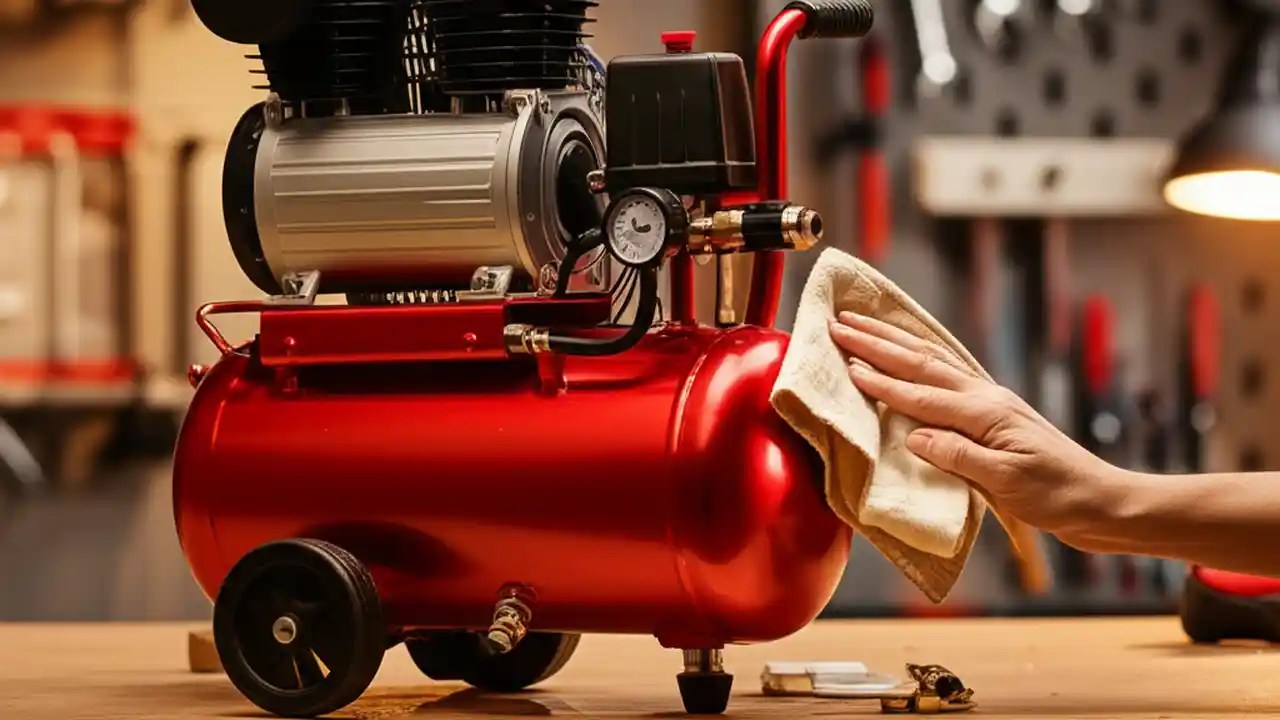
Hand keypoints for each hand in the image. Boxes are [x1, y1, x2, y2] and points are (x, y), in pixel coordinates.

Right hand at [829, 312, 1128, 551]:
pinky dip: (920, 358)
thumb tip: (913, 437)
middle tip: (840, 322)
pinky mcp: (993, 415)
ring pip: (933, 362)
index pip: (921, 394)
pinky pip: (946, 376)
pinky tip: (911, 353)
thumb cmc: (1058, 496)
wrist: (1101, 501)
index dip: (881, 381)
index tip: (846, 363)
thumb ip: (959, 457)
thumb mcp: (1007, 483)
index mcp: (985, 413)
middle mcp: (986, 398)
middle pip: (922, 362)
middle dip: (878, 342)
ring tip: (864, 324)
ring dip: (895, 342)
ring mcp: (991, 403)